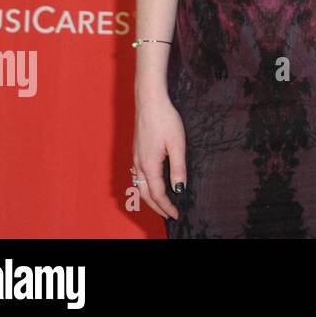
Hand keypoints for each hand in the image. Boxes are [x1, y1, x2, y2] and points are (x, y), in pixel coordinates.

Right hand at [132, 93, 185, 220]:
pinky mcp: (137, 151)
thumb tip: (179, 189)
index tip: (176, 215)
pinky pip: (138, 176)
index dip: (167, 206)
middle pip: (145, 194)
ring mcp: (136, 157)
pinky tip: (151, 185)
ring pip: (139, 186)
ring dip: (149, 198)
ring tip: (161, 204)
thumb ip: (178, 168)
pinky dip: (144, 187)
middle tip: (169, 215)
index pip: (157, 194)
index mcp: (149, 164)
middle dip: (157, 207)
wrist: (150, 101)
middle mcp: (139, 164)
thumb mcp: (177, 144)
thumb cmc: (165, 120)